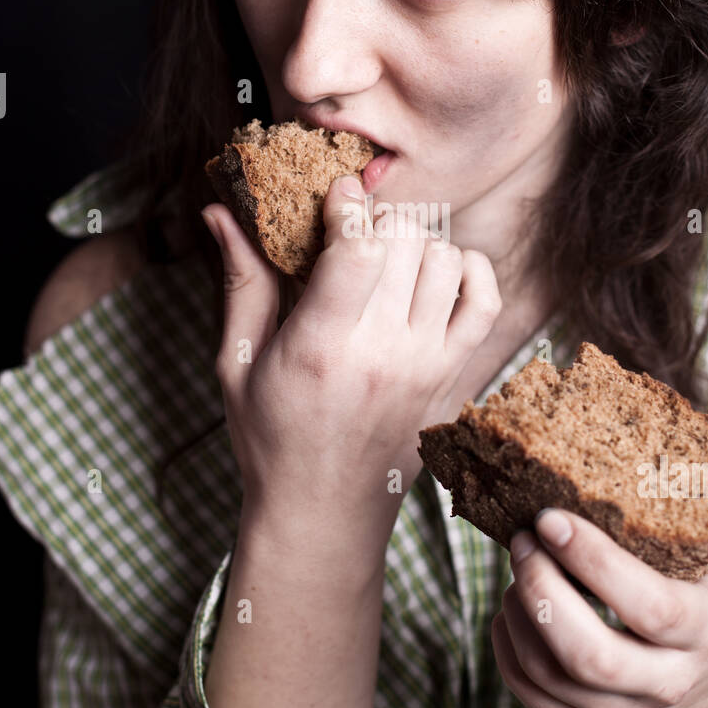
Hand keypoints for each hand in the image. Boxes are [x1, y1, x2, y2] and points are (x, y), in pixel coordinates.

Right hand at [201, 177, 501, 573]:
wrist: (324, 512)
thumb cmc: (271, 438)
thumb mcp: (239, 362)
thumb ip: (241, 282)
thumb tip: (220, 211)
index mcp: (322, 346)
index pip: (358, 246)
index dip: (346, 204)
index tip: (332, 196)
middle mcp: (384, 353)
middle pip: (406, 240)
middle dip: (378, 218)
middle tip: (354, 233)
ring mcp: (428, 365)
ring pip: (446, 259)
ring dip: (417, 242)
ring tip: (386, 258)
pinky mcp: (454, 377)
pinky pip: (487, 300)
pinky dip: (470, 269)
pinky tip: (435, 273)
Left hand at [491, 509, 707, 707]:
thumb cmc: (696, 601)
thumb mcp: (706, 561)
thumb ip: (677, 512)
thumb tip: (625, 436)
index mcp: (702, 632)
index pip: (648, 606)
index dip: (594, 561)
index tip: (551, 517)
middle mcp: (667, 683)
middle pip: (591, 656)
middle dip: (542, 589)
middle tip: (522, 540)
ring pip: (549, 674)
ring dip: (517, 610)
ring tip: (518, 564)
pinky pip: (529, 692)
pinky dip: (506, 643)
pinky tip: (510, 604)